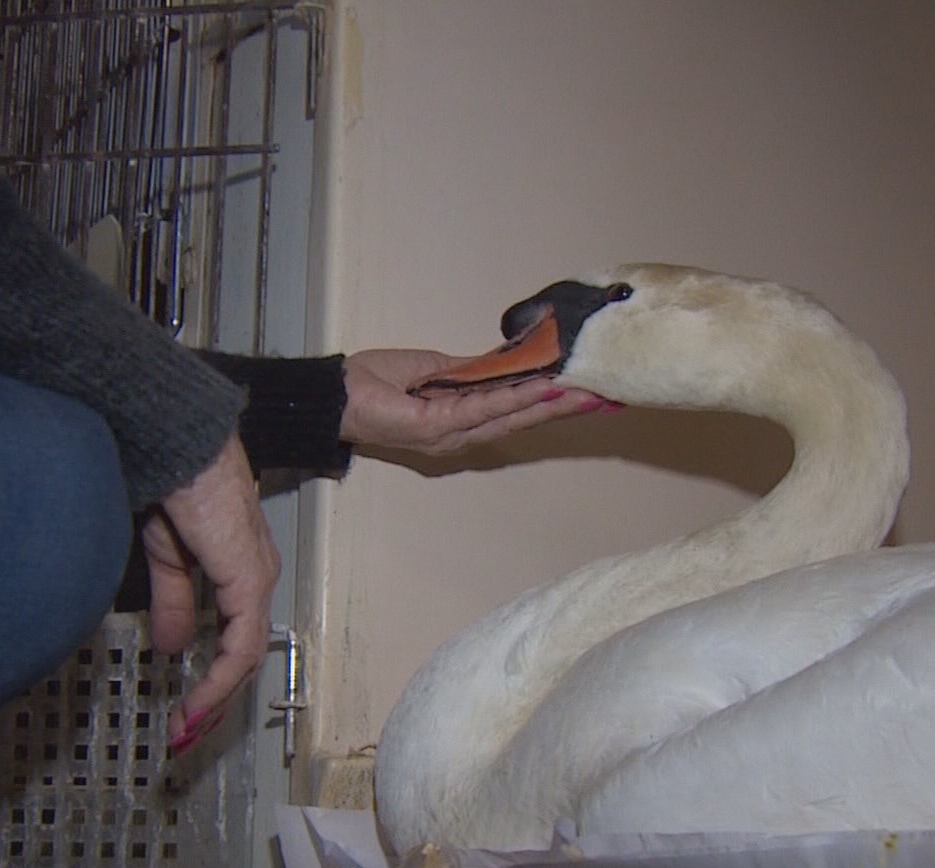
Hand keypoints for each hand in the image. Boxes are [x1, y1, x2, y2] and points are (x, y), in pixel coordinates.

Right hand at [142, 434, 278, 749]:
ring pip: (245, 655)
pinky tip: (199, 702)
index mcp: (237, 566)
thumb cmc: (172, 482)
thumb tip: (170, 645)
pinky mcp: (247, 579)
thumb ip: (173, 600)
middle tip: (187, 732)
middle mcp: (254, 574)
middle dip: (216, 700)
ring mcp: (255, 578)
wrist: (175, 443)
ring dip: (216, 698)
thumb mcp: (166, 555)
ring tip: (188, 729)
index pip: (234, 635)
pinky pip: (240, 643)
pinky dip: (220, 678)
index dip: (211, 676)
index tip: (184, 709)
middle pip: (245, 653)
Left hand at [340, 348, 605, 453]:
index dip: (546, 402)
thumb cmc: (371, 382)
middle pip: (518, 420)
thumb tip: (500, 364)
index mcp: (457, 423)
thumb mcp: (429, 370)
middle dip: (560, 407)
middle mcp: (458, 436)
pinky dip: (513, 397)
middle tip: (601, 395)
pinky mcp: (435, 427)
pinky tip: (539, 387)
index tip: (582, 389)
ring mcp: (448, 435)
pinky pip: (482, 409)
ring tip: (581, 390)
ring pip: (508, 417)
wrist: (332, 395)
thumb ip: (465, 373)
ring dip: (547, 403)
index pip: (510, 412)